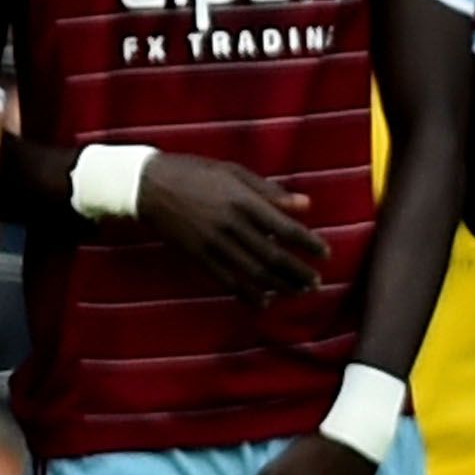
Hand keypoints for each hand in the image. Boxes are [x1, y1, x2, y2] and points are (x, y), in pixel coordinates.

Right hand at [134, 152, 327, 297]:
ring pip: (253, 273)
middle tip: (316, 283)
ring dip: (279, 286)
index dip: (308, 244)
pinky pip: (227, 281)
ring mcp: (213, 243)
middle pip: (273, 256)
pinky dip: (247, 294)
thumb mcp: (235, 172)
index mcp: (243, 200)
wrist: (149, 185)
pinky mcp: (198, 257)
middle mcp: (231, 224)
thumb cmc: (195, 172)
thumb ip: (271, 191)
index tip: (325, 254)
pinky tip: (263, 302)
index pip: (285, 228)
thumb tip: (306, 205)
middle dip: (298, 273)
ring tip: (298, 292)